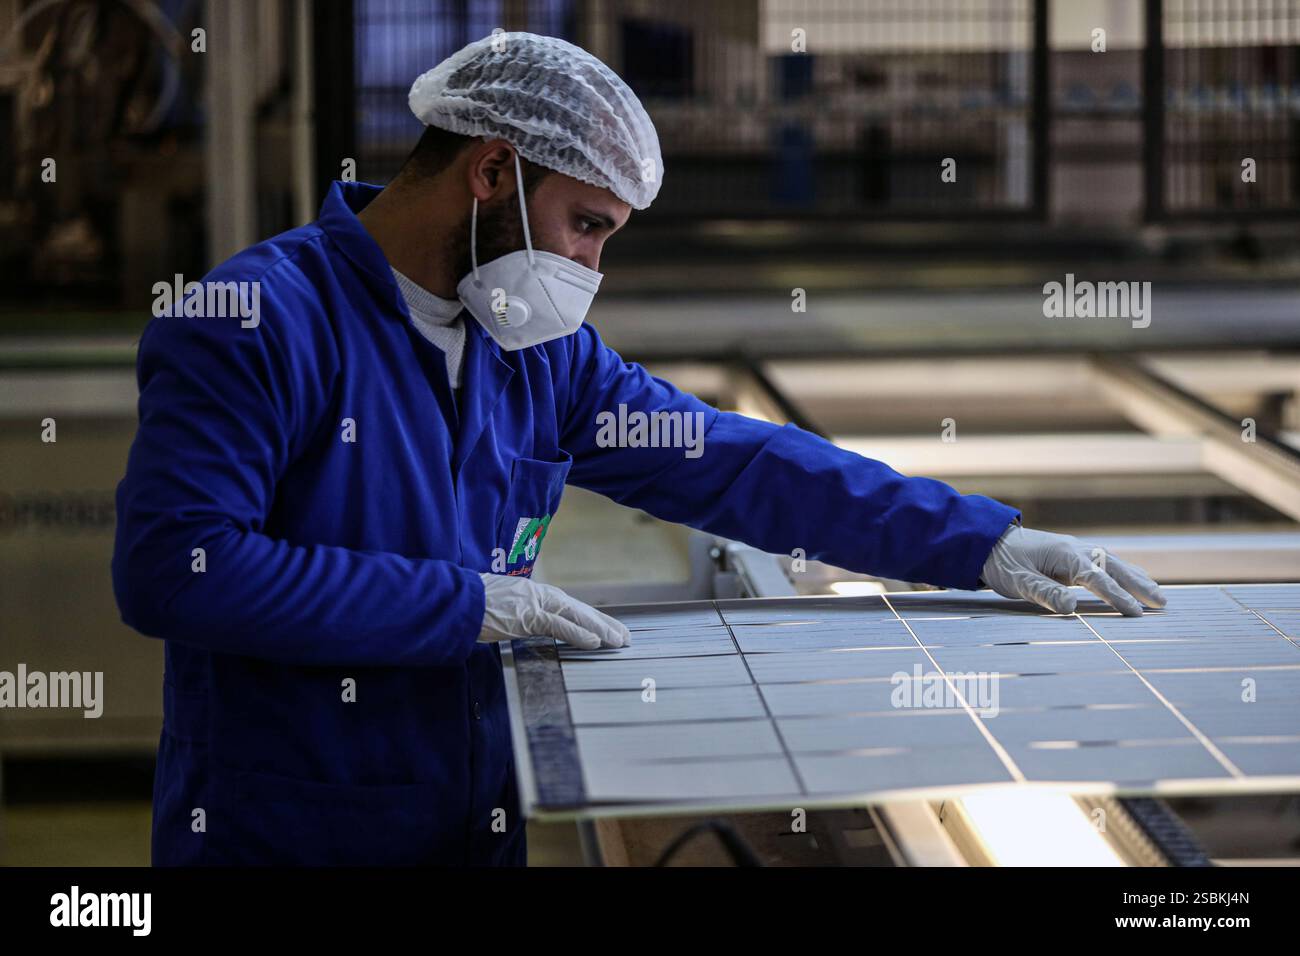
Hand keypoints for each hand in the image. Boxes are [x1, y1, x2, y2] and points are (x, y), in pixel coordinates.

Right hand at [478, 573, 630, 649]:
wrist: (455, 600)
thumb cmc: (473, 605)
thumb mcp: (502, 607)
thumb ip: (520, 615)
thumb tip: (526, 625)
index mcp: (534, 594)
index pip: (570, 608)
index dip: (591, 619)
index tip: (608, 629)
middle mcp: (540, 595)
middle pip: (580, 610)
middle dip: (605, 624)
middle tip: (625, 637)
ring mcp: (535, 604)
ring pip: (577, 616)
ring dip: (601, 630)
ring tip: (619, 641)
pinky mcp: (528, 616)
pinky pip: (559, 626)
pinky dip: (579, 634)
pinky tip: (596, 643)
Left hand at [979, 523, 1165, 616]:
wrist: (988, 541)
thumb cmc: (1003, 563)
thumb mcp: (1018, 582)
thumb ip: (1045, 593)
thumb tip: (1071, 607)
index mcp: (1065, 556)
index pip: (1097, 579)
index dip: (1117, 597)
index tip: (1136, 613)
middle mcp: (1076, 549)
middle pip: (1114, 568)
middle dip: (1139, 586)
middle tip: (1162, 603)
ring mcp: (1076, 550)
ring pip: (1113, 563)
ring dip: (1136, 578)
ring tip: (1158, 595)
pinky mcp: (1072, 555)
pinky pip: (1104, 563)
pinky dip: (1123, 573)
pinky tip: (1133, 580)